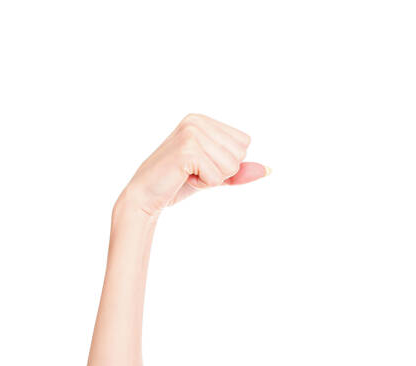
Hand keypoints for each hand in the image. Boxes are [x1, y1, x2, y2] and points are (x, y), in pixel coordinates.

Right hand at [121, 113, 269, 216]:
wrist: (146, 196)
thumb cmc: (178, 183)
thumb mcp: (215, 175)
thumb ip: (240, 171)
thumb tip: (268, 170)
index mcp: (203, 119)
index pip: (244, 143)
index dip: (228, 163)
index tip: (201, 165)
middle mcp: (196, 120)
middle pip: (240, 154)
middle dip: (222, 171)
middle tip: (194, 171)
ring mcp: (191, 132)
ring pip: (231, 166)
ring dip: (212, 179)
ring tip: (189, 174)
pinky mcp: (187, 149)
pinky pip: (218, 177)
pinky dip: (204, 185)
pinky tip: (184, 178)